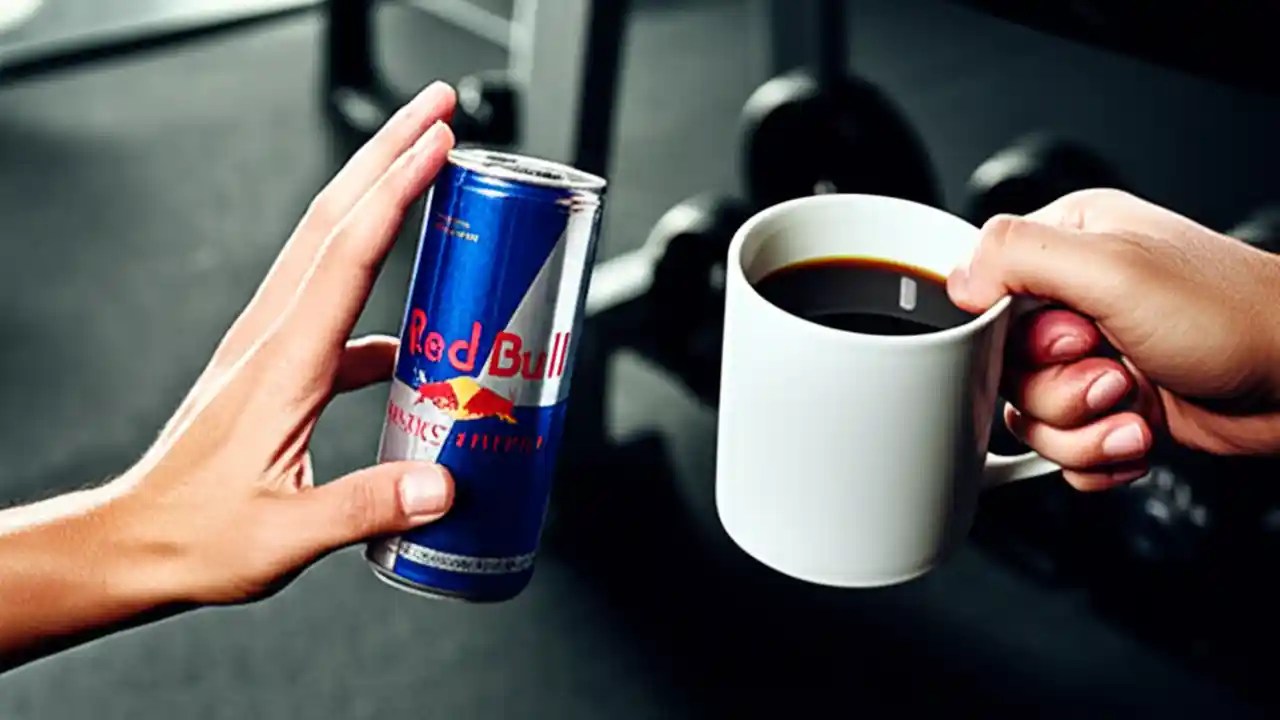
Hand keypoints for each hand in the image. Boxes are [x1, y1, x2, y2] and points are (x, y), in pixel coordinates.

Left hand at [106, 81, 459, 604]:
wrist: (136, 539)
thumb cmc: (196, 534)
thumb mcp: (287, 534)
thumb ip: (369, 506)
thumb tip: (443, 483)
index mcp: (283, 363)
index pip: (348, 252)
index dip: (397, 191)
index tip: (438, 144)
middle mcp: (272, 335)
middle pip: (334, 216)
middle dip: (388, 152)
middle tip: (440, 111)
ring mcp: (271, 342)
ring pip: (329, 243)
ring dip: (377, 193)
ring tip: (429, 168)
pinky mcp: (276, 363)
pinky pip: (334, 303)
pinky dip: (376, 286)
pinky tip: (413, 333)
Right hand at [949, 189, 1279, 490]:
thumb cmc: (1233, 316)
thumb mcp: (1114, 267)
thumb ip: (1019, 256)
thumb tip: (956, 278)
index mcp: (1071, 245)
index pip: (985, 290)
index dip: (1011, 333)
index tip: (1065, 339)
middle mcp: (1079, 300)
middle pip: (1004, 365)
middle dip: (1055, 389)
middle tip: (1110, 373)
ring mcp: (1097, 358)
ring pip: (1030, 415)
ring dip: (1080, 428)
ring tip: (1133, 408)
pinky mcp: (1116, 408)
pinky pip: (1063, 451)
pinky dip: (1097, 456)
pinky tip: (1137, 437)